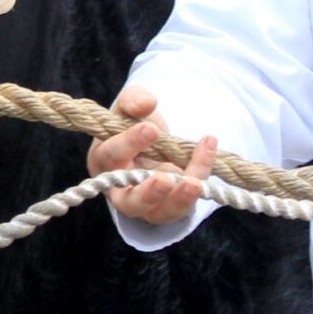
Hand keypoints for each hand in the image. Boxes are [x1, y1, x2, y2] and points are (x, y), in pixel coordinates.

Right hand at [88, 84, 218, 225]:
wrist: (151, 140)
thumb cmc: (131, 124)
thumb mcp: (128, 106)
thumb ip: (133, 100)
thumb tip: (147, 103)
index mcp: (104, 162)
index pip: (111, 157)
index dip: (129, 144)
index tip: (152, 130)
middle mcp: (122, 189)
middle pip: (130, 202)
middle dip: (148, 193)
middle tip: (165, 180)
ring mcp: (148, 203)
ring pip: (160, 213)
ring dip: (179, 200)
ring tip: (195, 184)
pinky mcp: (172, 206)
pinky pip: (186, 202)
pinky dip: (199, 178)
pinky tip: (208, 149)